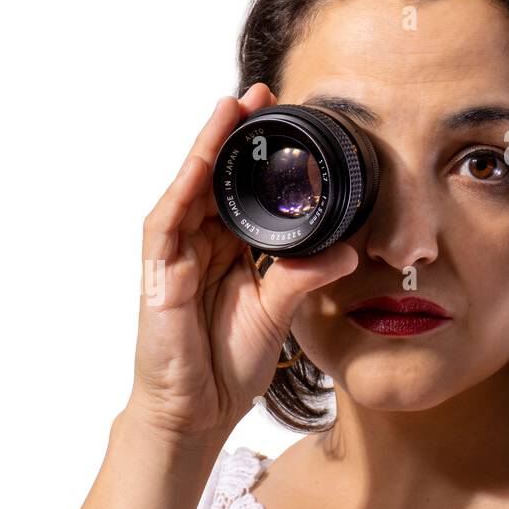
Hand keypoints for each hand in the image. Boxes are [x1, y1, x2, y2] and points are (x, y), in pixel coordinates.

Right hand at [127, 83, 358, 440]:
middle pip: (217, 179)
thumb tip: (348, 253)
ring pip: (192, 187)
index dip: (265, 160)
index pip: (246, 194)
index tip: (291, 124)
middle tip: (264, 94)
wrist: (195, 413)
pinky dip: (186, 181)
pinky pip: (170, 217)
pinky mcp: (159, 270)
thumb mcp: (278, 314)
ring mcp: (176, 255)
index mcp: (229, 253)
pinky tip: (204, 154)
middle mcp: (200, 246)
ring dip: (212, 145)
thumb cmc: (226, 368)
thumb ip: (304, 278)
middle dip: (238, 136)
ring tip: (235, 105)